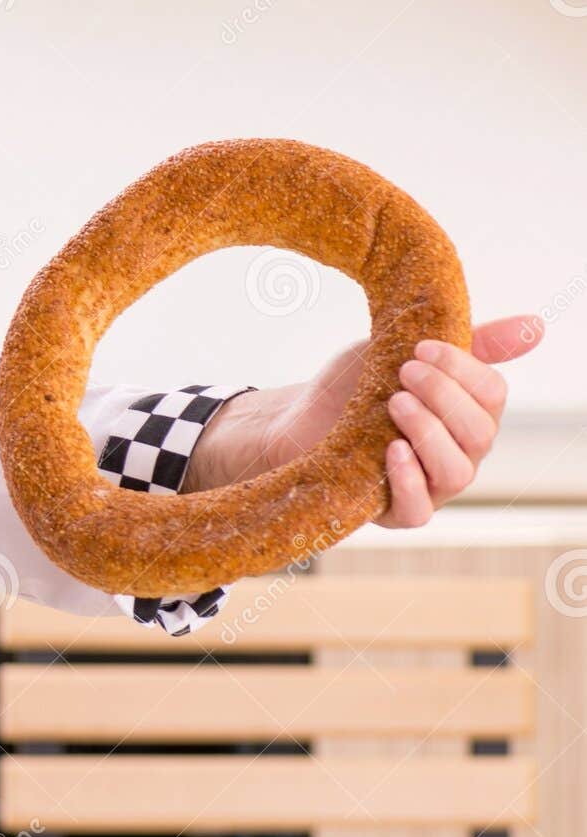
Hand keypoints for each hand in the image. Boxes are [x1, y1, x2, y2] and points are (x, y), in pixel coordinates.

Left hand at [183, 314, 542, 526]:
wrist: (299, 417)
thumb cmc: (356, 385)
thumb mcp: (402, 350)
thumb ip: (468, 341)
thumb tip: (537, 325)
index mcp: (466, 413)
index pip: (492, 395)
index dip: (462, 368)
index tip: (420, 347)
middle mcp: (458, 452)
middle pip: (480, 432)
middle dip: (443, 395)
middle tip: (403, 371)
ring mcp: (431, 486)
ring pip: (457, 472)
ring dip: (428, 431)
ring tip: (393, 403)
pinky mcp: (395, 512)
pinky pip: (419, 510)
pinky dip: (408, 479)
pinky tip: (390, 450)